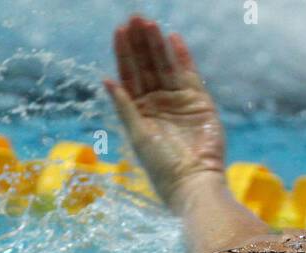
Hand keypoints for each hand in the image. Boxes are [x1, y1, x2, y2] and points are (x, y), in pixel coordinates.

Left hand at [105, 15, 225, 210]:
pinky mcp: (199, 102)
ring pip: (165, 66)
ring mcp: (178, 100)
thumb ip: (124, 106)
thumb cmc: (162, 165)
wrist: (193, 181)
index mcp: (139, 111)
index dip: (124, 54)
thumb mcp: (137, 135)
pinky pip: (189, 74)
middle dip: (140, 43)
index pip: (129, 76)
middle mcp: (158, 102)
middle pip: (146, 66)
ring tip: (149, 24)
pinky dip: (182, 57)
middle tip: (135, 18)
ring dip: (157, 45)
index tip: (119, 31)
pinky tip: (173, 39)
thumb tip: (106, 80)